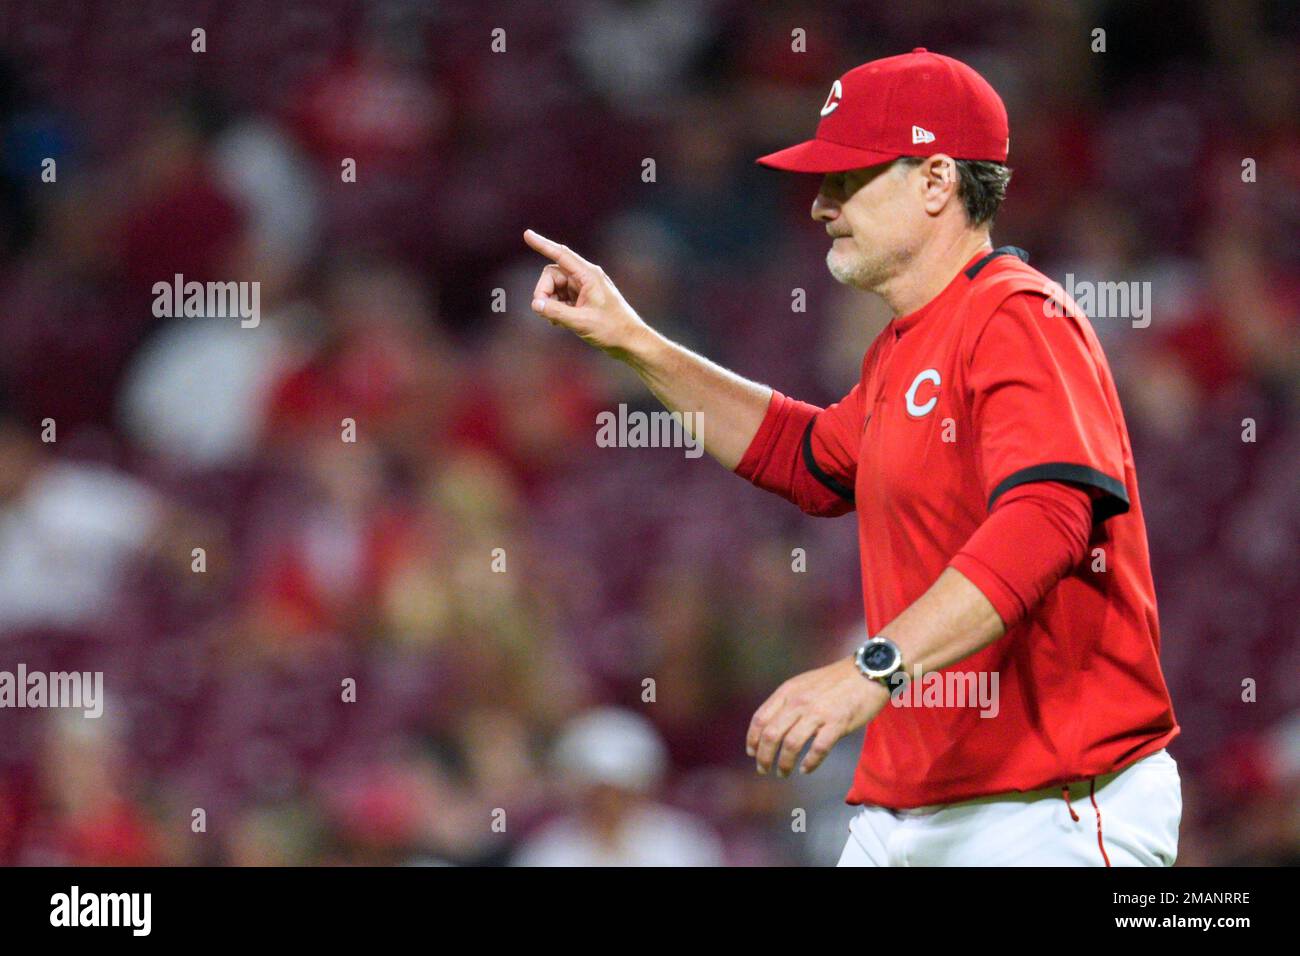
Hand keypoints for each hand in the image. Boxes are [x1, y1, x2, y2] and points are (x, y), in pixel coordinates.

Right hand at [523, 229, 649, 357]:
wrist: (629, 341)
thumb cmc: (611, 329)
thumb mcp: (581, 321)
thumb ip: (556, 312)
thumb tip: (535, 304)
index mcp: (588, 275)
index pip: (561, 255)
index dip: (542, 244)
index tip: (527, 234)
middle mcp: (585, 277)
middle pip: (552, 274)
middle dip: (543, 291)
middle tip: (542, 311)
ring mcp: (583, 288)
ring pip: (555, 287)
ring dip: (550, 302)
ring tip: (556, 321)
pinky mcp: (582, 299)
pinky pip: (561, 297)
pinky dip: (556, 308)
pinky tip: (559, 323)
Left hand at [747, 657, 891, 776]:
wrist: (867, 671)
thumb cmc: (836, 680)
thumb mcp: (804, 683)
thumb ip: (788, 701)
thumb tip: (774, 725)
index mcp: (787, 692)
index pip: (760, 719)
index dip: (753, 739)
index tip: (752, 752)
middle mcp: (798, 702)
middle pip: (771, 735)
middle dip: (764, 757)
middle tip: (764, 769)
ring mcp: (818, 713)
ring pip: (791, 744)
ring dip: (784, 763)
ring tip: (783, 772)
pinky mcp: (837, 723)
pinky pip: (818, 749)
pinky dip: (809, 763)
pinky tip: (806, 769)